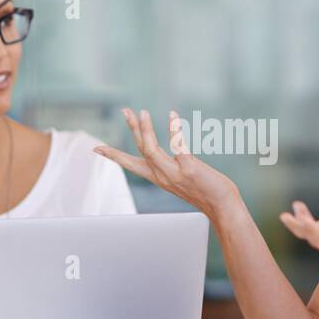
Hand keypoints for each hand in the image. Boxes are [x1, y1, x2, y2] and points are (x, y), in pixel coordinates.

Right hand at [94, 109, 241, 218]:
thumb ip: (172, 167)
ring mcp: (174, 173)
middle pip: (140, 149)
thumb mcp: (181, 179)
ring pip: (151, 150)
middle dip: (131, 129)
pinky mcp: (189, 169)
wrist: (222, 207)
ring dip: (144, 130)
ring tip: (142, 112)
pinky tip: (172, 116)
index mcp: (158, 176)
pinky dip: (174, 130)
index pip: (130, 164)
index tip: (96, 148)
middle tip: (125, 110)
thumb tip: (169, 154)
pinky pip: (178, 147)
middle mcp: (162, 175)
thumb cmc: (205, 191)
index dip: (112, 156)